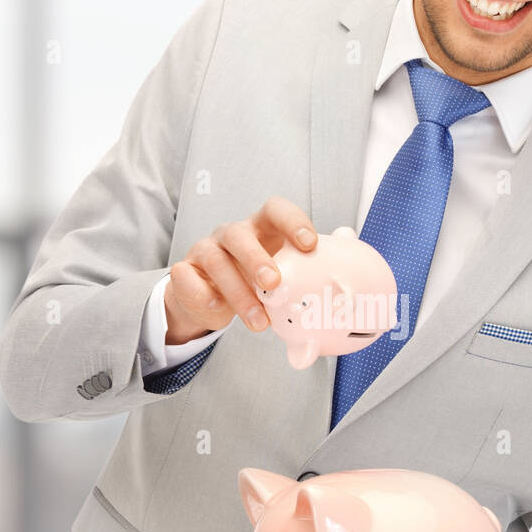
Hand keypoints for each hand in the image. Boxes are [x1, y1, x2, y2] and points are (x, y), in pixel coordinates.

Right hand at [164, 195, 317, 342]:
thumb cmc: (254, 283)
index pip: (275, 210)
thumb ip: (307, 274)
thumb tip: (347, 282)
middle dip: (257, 258)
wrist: (208, 300)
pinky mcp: (183, 272)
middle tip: (273, 284)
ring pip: (216, 262)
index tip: (310, 244)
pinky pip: (187, 278)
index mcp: (260, 228)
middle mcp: (231, 235)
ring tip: (259, 321)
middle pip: (239, 234)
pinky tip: (219, 312)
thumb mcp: (281, 275)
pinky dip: (203, 296)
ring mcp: (204, 251)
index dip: (293, 221)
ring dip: (238, 293)